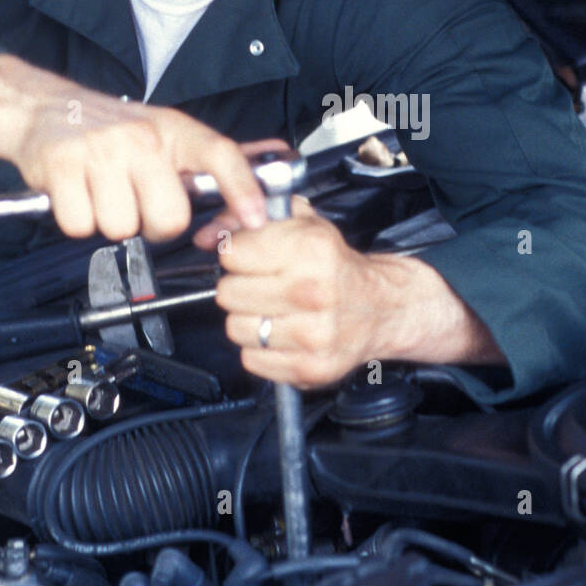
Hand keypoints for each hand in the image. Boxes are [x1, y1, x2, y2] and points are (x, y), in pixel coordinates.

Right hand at [0, 53, 289, 241]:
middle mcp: (141, 137)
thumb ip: (206, 160)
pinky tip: (75, 193)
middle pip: (169, 218)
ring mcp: (101, 150)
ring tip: (101, 192)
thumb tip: (268, 167)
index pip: (220, 155)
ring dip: (109, 221)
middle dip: (153, 225)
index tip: (257, 218)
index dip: (243, 189)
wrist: (41, 106)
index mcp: (173, 130)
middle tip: (137, 204)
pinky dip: (75, 219)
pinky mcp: (61, 165)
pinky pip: (80, 225)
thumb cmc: (110, 128)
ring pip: (121, 227)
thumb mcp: (163, 133)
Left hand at [198, 197, 392, 387]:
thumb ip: (245, 219)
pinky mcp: (310, 367)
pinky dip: (260, 349)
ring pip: (235, 328)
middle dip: (241, 287)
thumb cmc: (335, 265)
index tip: (253, 256)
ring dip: (248, 320)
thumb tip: (204, 236)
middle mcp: (313, 290)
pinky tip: (282, 334)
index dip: (238, 254)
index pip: (232, 253)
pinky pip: (251, 359)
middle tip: (264, 285)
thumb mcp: (300, 223)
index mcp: (312, 248)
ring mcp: (313, 333)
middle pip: (228, 292)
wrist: (381, 307)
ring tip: (274, 311)